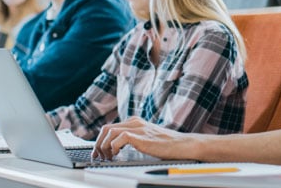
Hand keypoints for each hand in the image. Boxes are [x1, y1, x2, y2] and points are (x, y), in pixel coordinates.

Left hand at [92, 116, 207, 160]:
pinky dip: (113, 147)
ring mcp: (138, 128)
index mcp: (135, 122)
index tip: (98, 152)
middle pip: (106, 128)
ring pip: (109, 131)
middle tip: (99, 156)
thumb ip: (134, 138)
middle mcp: (135, 122)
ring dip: (104, 146)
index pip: (110, 127)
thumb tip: (117, 147)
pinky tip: (116, 154)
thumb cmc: (167, 145)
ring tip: (107, 157)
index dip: (100, 140)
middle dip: (98, 143)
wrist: (182, 145)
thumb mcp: (146, 138)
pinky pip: (119, 138)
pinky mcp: (141, 136)